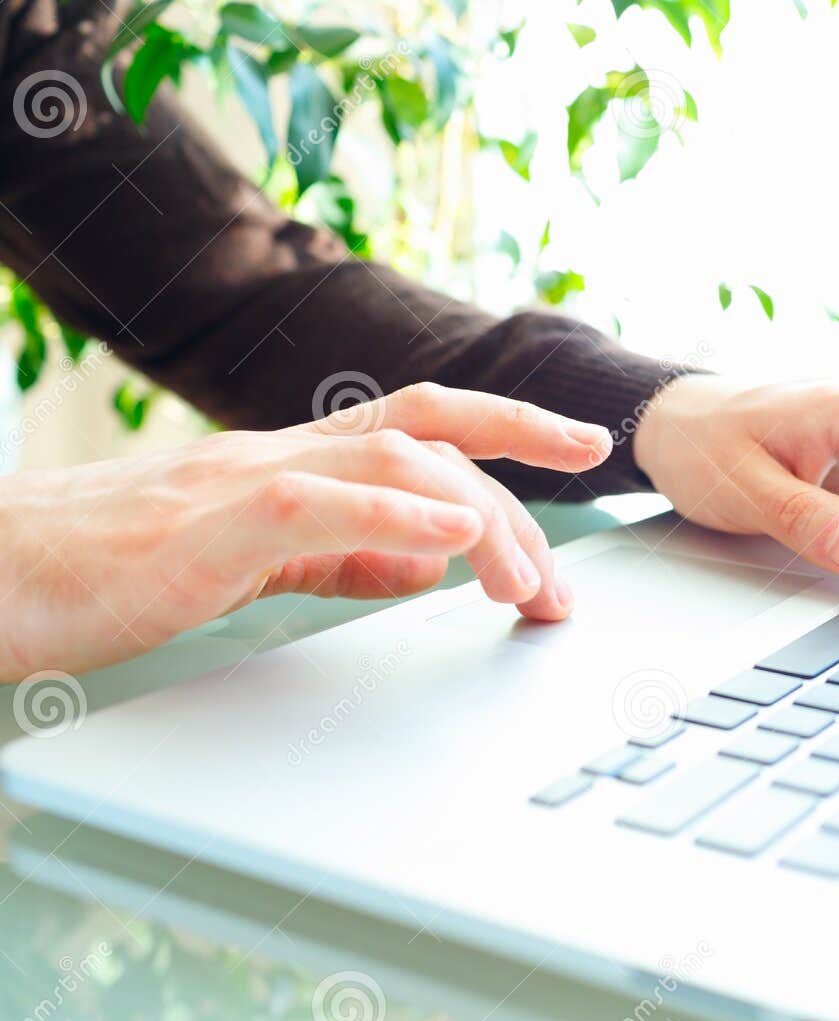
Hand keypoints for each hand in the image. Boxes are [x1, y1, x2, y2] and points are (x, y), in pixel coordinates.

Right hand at [0, 383, 611, 679]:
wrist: (2, 574)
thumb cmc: (115, 567)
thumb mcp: (259, 560)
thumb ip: (343, 553)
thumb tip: (426, 562)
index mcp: (297, 459)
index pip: (426, 423)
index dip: (515, 427)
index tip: (587, 448)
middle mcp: (284, 452)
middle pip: (432, 439)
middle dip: (521, 499)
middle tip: (560, 586)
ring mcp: (246, 479)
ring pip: (394, 463)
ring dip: (479, 522)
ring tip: (526, 581)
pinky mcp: (209, 526)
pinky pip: (319, 507)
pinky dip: (398, 520)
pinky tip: (456, 541)